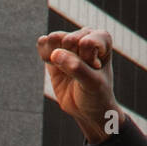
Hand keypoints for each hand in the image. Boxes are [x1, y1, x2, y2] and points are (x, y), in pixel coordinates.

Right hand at [37, 28, 124, 143]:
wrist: (87, 109)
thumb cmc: (96, 93)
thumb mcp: (92, 84)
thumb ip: (77, 68)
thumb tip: (55, 53)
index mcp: (102, 39)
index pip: (88, 42)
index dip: (87, 59)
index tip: (95, 69)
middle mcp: (86, 37)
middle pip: (69, 40)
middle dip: (70, 59)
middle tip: (77, 73)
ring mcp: (69, 44)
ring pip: (54, 39)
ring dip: (54, 53)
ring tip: (62, 68)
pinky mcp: (54, 52)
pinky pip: (43, 44)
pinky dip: (44, 54)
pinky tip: (50, 63)